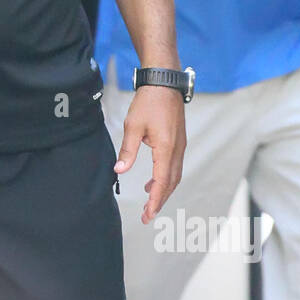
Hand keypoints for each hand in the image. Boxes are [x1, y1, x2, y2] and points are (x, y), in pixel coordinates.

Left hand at [113, 86, 186, 223]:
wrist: (164, 83)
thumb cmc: (148, 102)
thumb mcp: (133, 125)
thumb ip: (127, 150)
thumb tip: (119, 171)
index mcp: (166, 148)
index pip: (162, 181)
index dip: (155, 200)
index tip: (148, 214)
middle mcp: (177, 149)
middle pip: (171, 182)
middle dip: (159, 200)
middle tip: (147, 216)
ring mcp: (180, 146)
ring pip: (174, 175)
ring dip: (163, 190)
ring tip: (148, 202)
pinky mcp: (178, 141)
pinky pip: (174, 166)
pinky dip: (165, 178)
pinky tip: (151, 181)